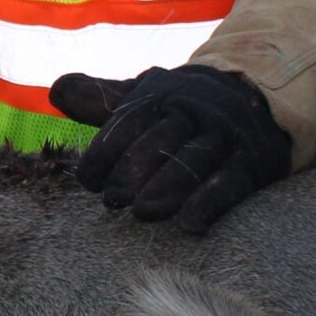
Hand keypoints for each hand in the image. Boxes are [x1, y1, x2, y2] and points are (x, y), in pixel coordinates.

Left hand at [49, 65, 292, 232]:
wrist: (259, 98)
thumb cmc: (184, 109)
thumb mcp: (146, 99)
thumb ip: (103, 100)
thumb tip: (56, 90)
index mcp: (163, 95)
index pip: (130, 120)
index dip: (105, 150)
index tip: (87, 180)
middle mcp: (196, 112)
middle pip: (161, 140)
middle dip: (133, 170)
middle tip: (112, 198)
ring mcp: (226, 136)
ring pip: (195, 161)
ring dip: (167, 187)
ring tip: (141, 212)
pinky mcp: (254, 162)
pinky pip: (232, 182)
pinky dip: (211, 201)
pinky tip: (190, 224)